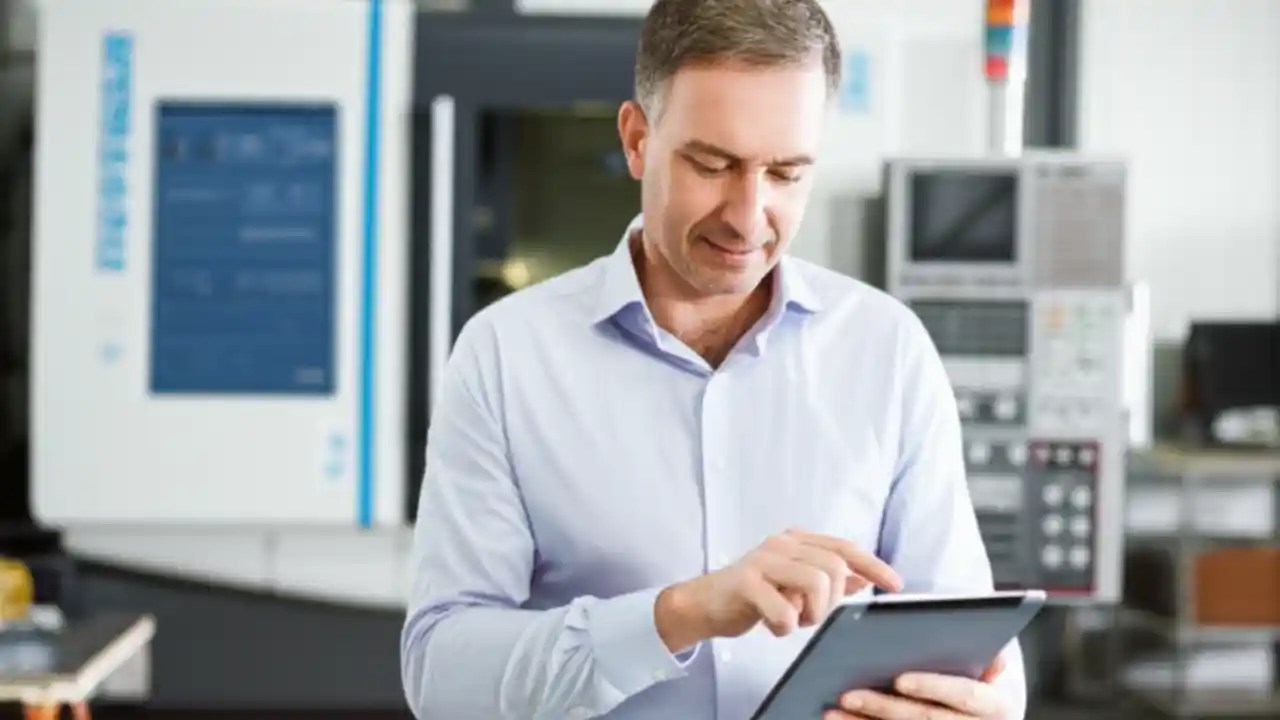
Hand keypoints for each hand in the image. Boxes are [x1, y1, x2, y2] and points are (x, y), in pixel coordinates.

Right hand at [655, 529, 902, 651]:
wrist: (705, 603)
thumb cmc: (753, 593)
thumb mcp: (794, 582)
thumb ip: (827, 577)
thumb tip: (863, 578)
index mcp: (796, 540)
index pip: (844, 547)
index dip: (874, 565)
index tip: (896, 585)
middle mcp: (781, 544)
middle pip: (834, 567)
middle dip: (833, 601)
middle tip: (814, 616)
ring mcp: (762, 561)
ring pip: (815, 583)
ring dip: (811, 613)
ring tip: (795, 620)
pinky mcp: (746, 583)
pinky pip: (784, 610)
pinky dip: (785, 626)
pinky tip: (774, 625)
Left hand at [825, 654, 1010, 719]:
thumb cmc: (977, 689)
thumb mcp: (987, 675)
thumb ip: (982, 659)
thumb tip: (993, 654)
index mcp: (995, 706)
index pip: (964, 694)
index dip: (932, 686)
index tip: (900, 679)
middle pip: (926, 719)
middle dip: (884, 707)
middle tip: (848, 695)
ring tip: (832, 712)